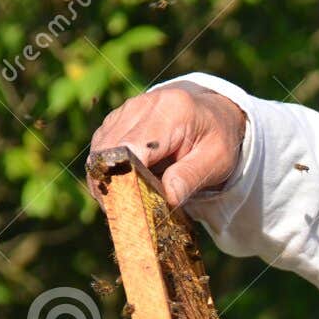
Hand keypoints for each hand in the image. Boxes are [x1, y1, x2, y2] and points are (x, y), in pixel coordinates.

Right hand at [87, 80, 247, 206]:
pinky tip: (122, 188)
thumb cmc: (218, 139)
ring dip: (106, 178)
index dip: (125, 179)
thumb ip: (191, 177)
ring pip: (100, 150)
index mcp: (172, 112)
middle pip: (109, 149)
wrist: (214, 114)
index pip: (132, 147)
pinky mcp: (117, 119)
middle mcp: (143, 105)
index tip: (129, 207)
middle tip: (124, 213)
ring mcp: (126, 109)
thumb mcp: (218, 161)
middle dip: (112, 183)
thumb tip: (168, 198)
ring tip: (124, 203)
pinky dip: (106, 170)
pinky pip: (101, 148)